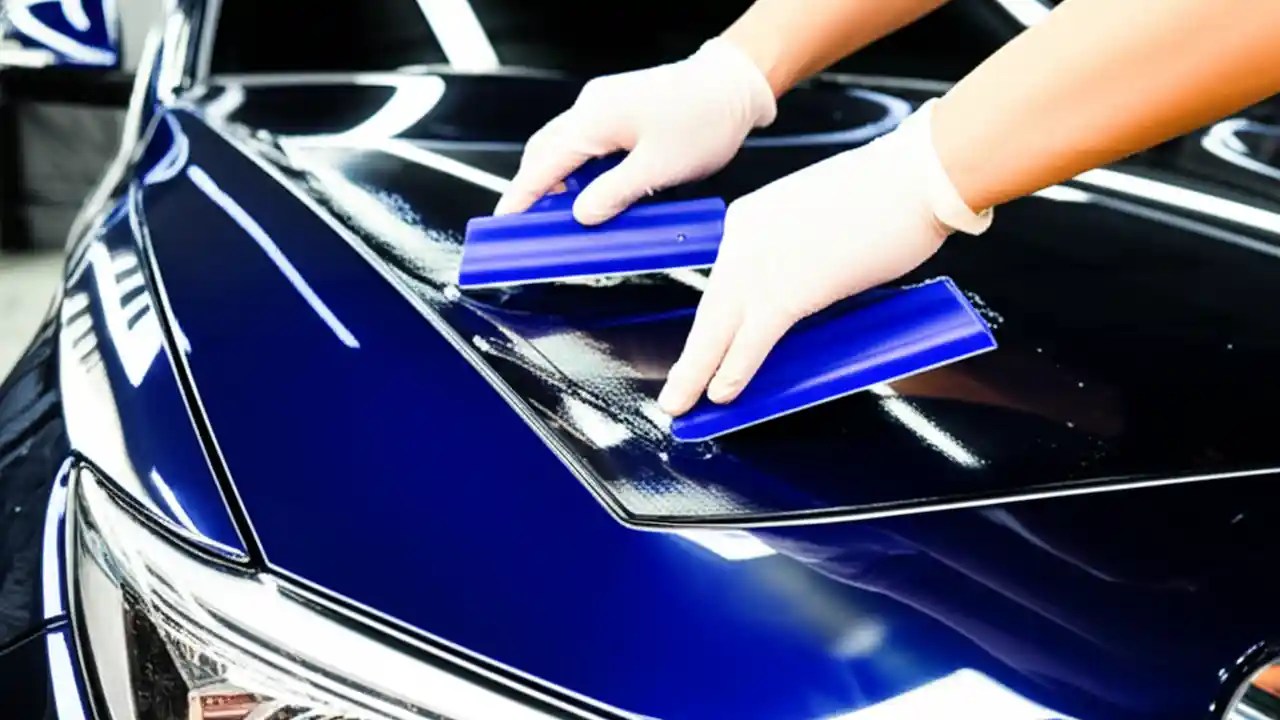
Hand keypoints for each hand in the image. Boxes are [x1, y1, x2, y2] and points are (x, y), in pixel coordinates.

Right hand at [493, 37, 776, 224]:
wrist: (734, 85)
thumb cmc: (705, 119)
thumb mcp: (658, 169)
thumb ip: (614, 194)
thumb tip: (582, 215)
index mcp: (594, 120)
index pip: (543, 165)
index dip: (521, 196)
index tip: (505, 221)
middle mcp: (592, 107)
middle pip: (546, 152)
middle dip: (535, 189)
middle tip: (534, 226)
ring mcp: (604, 104)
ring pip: (566, 146)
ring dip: (561, 180)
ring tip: (569, 217)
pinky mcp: (619, 108)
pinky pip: (587, 141)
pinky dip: (581, 168)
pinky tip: (597, 191)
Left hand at [656, 99, 992, 415]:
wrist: (915, 175)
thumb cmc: (886, 193)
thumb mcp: (820, 221)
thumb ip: (799, 257)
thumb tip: (804, 294)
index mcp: (751, 218)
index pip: (723, 283)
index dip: (714, 325)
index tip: (704, 352)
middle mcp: (745, 238)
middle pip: (710, 309)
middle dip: (692, 357)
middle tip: (676, 392)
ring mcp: (762, 263)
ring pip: (717, 330)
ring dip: (697, 374)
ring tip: (680, 404)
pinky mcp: (789, 288)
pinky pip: (752, 339)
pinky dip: (734, 370)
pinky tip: (720, 394)